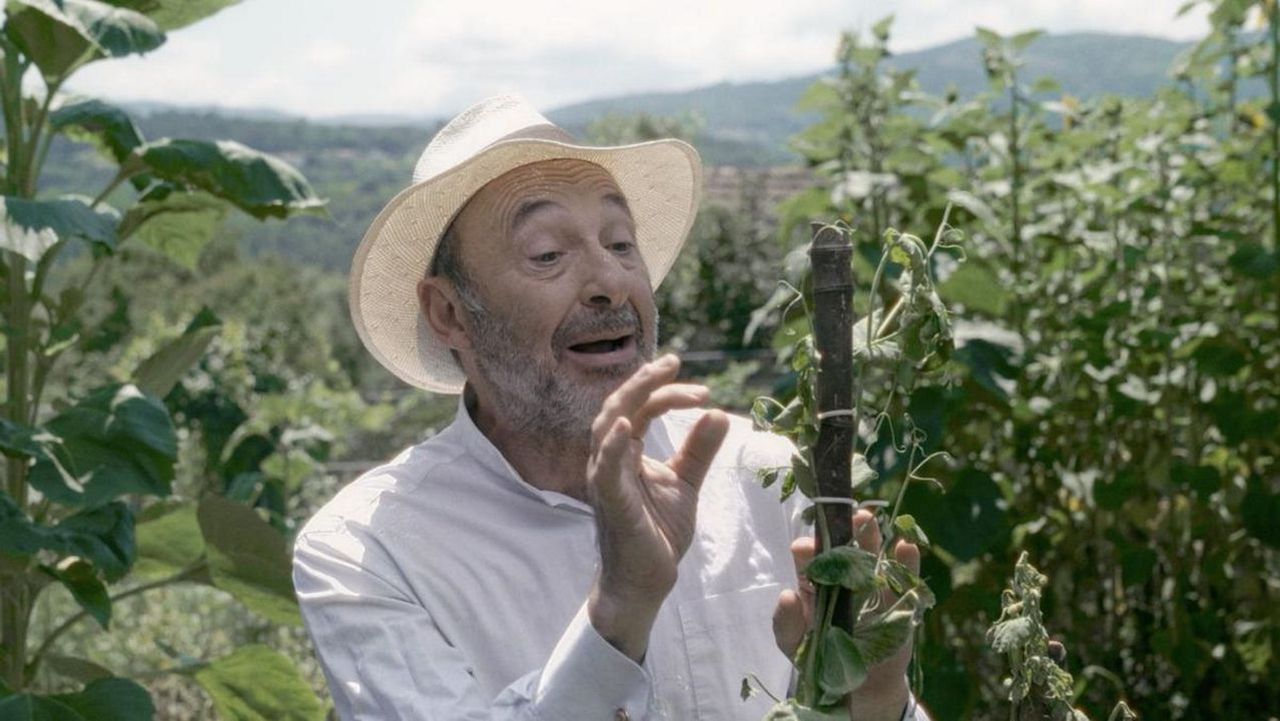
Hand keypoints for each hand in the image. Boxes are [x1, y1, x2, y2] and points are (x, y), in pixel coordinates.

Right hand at [586, 354, 729, 660]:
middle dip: (644, 381)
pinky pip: (606, 469)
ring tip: (654, 377)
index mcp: (626, 453)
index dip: (669, 393)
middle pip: (619, 406)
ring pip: (606, 427)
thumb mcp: (686, 483)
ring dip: (631, 399)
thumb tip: (720, 414)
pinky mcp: (610, 503)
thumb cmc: (657, 532)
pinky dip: (613, 445)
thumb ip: (699, 450)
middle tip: (673, 361)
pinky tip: (628, 425)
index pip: (643, 408)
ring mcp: (605, 480)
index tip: (704, 391)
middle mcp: (609, 460)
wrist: (647, 581)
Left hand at [773, 509, 919, 720]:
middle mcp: (842, 578)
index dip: (807, 550)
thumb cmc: (819, 659)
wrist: (858, 687)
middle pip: (842, 548)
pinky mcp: (897, 603)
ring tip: (868, 518)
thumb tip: (786, 595)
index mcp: (814, 584)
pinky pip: (903, 580)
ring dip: (871, 536)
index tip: (804, 549)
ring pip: (872, 556)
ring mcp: (871, 588)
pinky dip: (907, 562)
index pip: (809, 559)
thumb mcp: (794, 644)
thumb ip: (786, 623)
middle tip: (844, 516)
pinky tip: (906, 547)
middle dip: (843, 530)